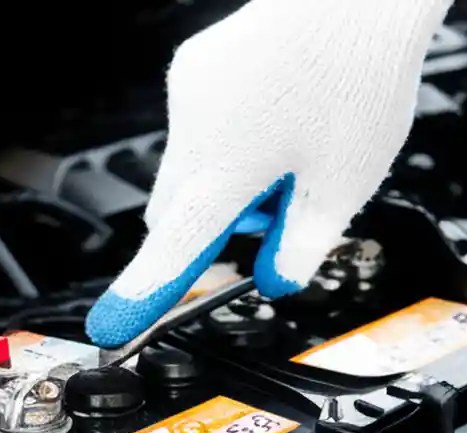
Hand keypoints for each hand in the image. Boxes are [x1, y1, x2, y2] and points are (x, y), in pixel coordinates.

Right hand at [85, 0, 451, 346]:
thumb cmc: (355, 77)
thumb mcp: (345, 185)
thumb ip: (303, 245)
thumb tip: (278, 278)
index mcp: (224, 172)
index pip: (171, 252)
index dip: (143, 296)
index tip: (111, 326)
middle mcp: (192, 134)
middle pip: (178, 214)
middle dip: (216, 230)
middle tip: (279, 218)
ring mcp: (188, 97)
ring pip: (190, 169)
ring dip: (228, 182)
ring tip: (296, 151)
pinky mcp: (194, 71)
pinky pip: (199, 127)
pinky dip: (231, 140)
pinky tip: (283, 116)